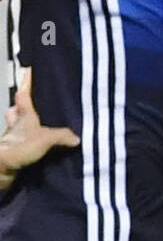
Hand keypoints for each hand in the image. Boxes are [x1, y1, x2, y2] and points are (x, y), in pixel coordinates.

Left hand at [0, 69, 79, 191]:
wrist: (2, 170)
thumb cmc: (18, 148)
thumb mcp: (45, 139)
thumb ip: (62, 135)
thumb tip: (78, 137)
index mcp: (23, 114)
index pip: (23, 93)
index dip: (27, 82)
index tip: (30, 69)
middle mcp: (16, 123)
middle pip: (17, 108)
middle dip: (24, 104)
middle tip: (35, 99)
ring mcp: (14, 137)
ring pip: (19, 124)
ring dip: (26, 122)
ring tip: (41, 122)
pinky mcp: (16, 151)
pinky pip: (25, 141)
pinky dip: (32, 140)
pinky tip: (42, 144)